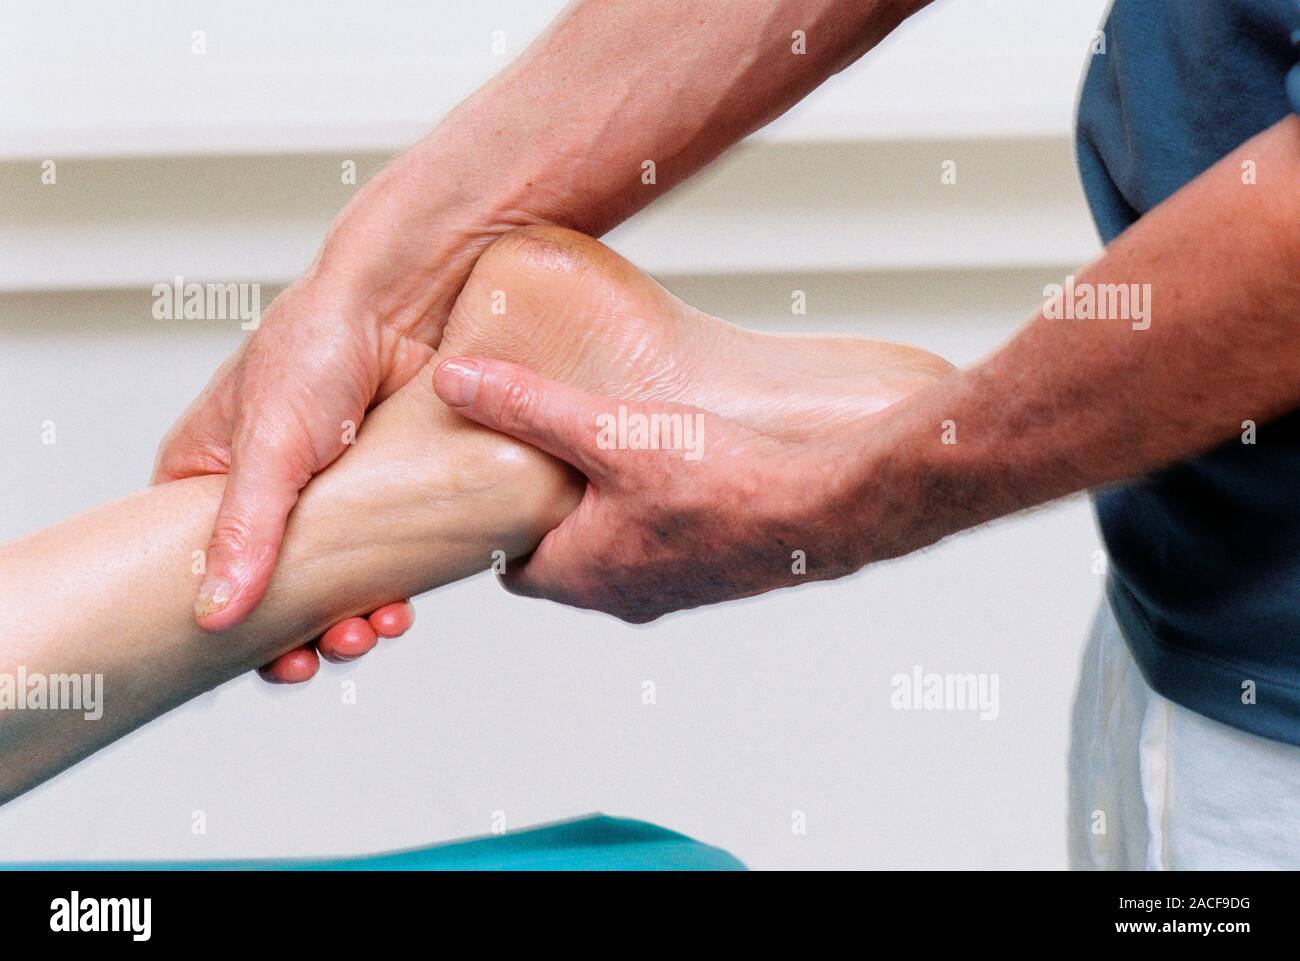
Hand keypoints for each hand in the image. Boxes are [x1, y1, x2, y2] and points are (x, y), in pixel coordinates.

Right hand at [153, 279, 431, 676]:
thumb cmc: (316, 345)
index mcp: (209, 478)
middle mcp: (265, 491)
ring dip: (353, 619)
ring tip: (375, 628)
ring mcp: (330, 494)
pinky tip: (405, 603)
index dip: (237, 628)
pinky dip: (392, 586)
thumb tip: (215, 616)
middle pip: (276, 590)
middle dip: (307, 633)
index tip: (279, 662)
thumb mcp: (270, 444)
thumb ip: (244, 530)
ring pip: (335, 580)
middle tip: (336, 647)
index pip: (205, 573)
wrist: (402, 298)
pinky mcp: (387, 489)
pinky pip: (386, 554)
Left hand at [430, 357, 877, 621]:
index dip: (495, 524)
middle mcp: (624, 596)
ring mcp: (672, 588)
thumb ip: (529, 405)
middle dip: (547, 511)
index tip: (489, 481)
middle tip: (539, 457)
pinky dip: (650, 510)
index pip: (508, 567)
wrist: (826, 508)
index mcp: (584, 575)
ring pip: (614, 550)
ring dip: (603, 510)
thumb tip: (457, 381)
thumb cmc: (723, 482)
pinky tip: (668, 464)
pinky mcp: (713, 570)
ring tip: (601, 453)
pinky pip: (662, 544)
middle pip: (560, 557)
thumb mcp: (609, 431)